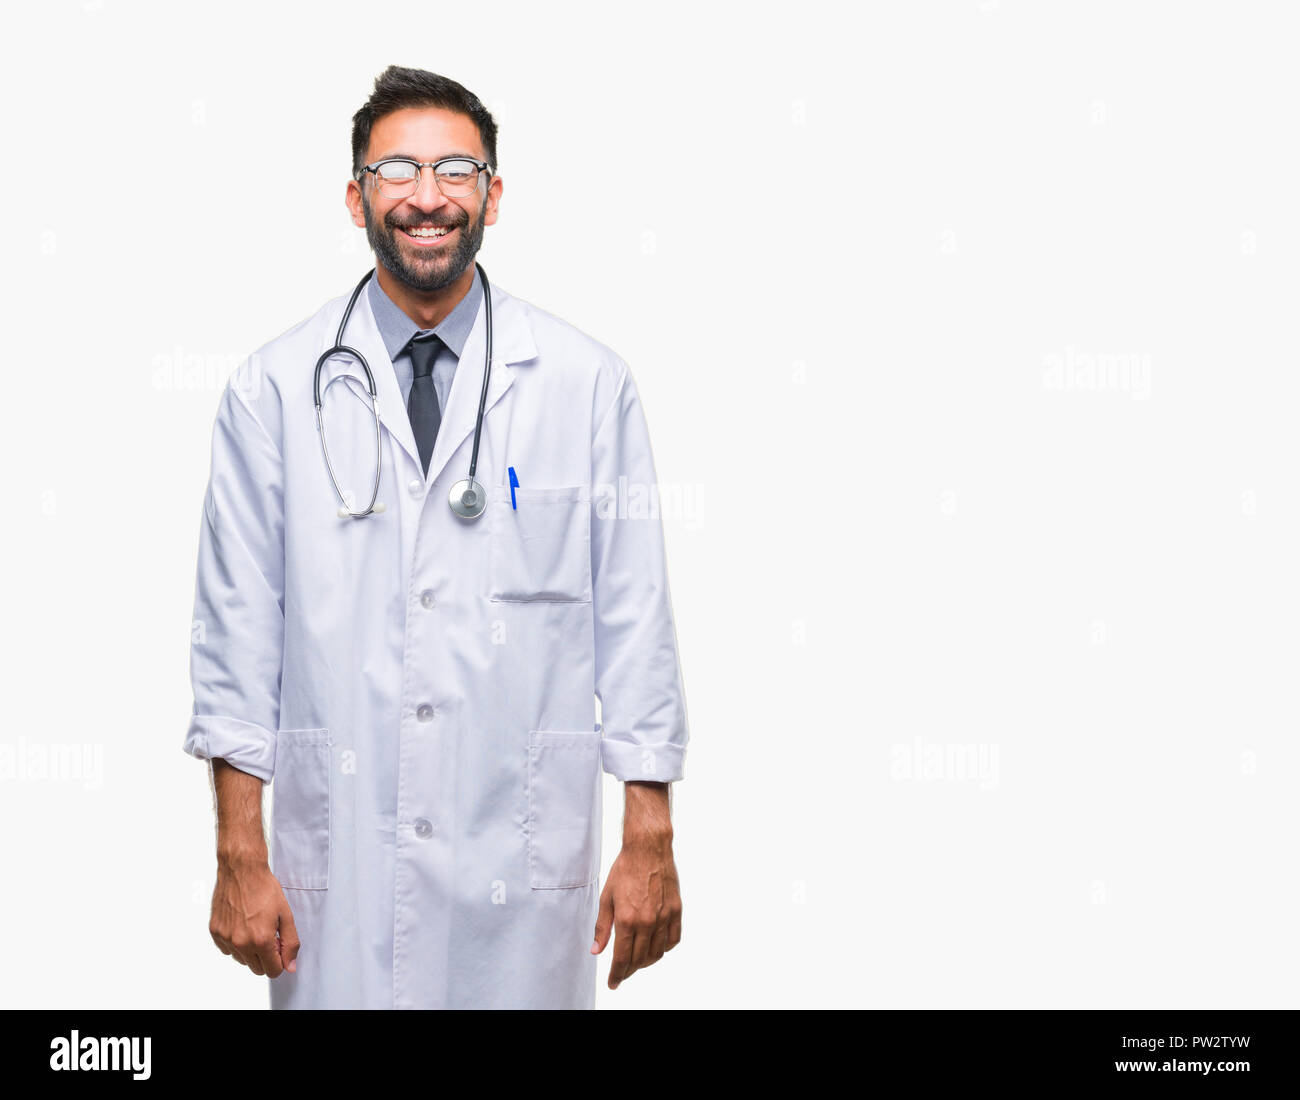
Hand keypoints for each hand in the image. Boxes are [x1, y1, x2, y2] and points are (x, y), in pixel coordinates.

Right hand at [209, 856, 300, 977]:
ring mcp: (226, 938)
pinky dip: (236, 943)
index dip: (280, 960)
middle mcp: (241, 942)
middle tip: (269, 934)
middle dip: (266, 957)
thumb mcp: (286, 914)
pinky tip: (242, 925)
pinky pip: (228, 950)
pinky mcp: (215, 932)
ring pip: (241, 960)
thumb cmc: (264, 888)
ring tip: (254, 926)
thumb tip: (290, 966)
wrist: (242, 870)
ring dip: (250, 950)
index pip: (273, 970)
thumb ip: (290, 943)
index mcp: (261, 939)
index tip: (280, 946)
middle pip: (257, 969)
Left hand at [592, 828, 681, 989]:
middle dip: (629, 970)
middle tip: (622, 972)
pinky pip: (673, 939)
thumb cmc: (625, 870)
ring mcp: (664, 916)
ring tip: (637, 960)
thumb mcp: (607, 898)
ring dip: (646, 962)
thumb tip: (596, 951)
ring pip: (657, 953)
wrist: (648, 848)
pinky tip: (656, 946)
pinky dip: (664, 948)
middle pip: (640, 960)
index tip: (613, 983)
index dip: (616, 975)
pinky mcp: (676, 910)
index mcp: (627, 919)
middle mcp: (647, 921)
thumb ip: (602, 927)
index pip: (622, 958)